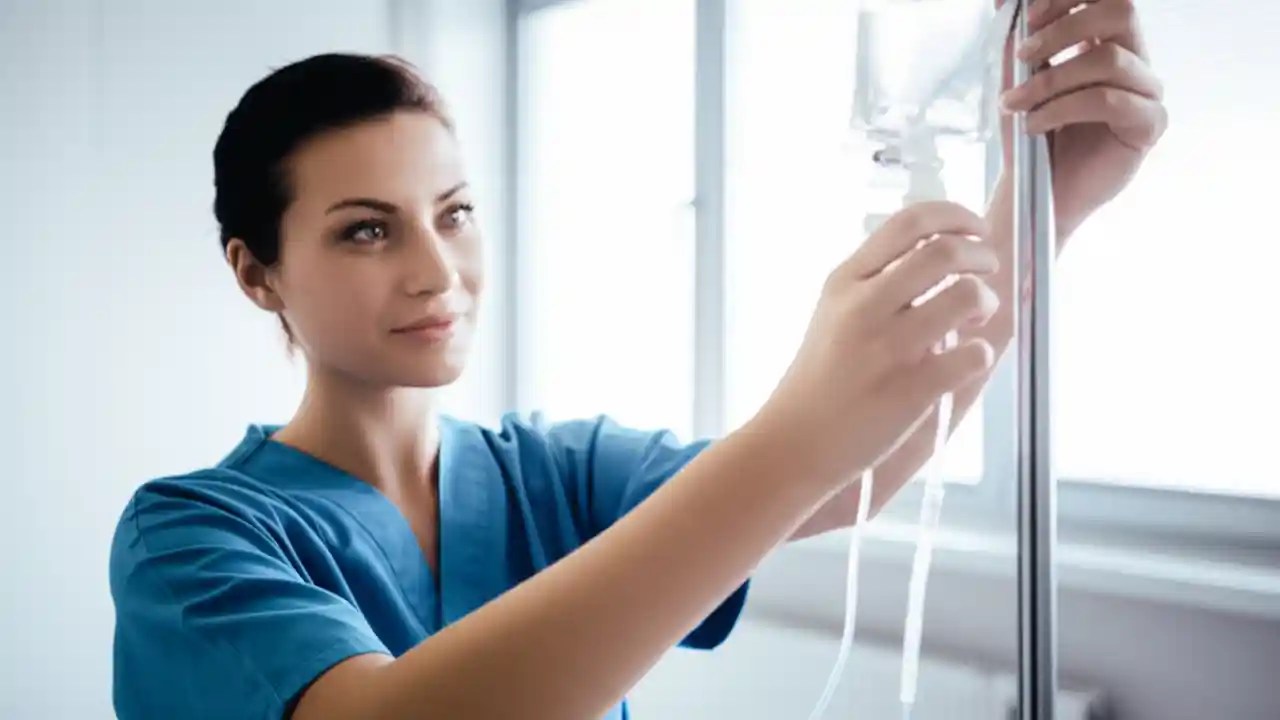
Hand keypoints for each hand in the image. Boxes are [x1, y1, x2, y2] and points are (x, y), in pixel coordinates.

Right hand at [757, 203, 1000, 492]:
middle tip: (987, 273)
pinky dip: (980, 354)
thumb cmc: (820, 377)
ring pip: (966, 296)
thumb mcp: (833, 312)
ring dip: (986, 301)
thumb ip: (875, 280)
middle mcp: (864, 307)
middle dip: (982, 256)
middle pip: (945, 251)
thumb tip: (939, 253)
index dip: (956, 215)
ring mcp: (887, 349)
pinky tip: (964, 362)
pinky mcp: (910, 391)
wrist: (793, 441)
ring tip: (975, 319)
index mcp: (845, 281)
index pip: (910, 221)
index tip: (974, 231)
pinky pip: (973, 354)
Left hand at [998, 0, 1167, 237]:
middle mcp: (1134, 61)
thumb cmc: (1030, 133)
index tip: (1028, 13)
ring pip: (1109, 59)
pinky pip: (1110, 101)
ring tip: (1016, 103)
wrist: (1034, 190)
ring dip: (1051, 79)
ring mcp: (1146, 92)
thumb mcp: (1016, 78)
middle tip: (1023, 55)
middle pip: (1121, 12)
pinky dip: (1062, 108)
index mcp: (1107, 41)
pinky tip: (1034, 124)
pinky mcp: (1148, 125)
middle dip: (1064, 27)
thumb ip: (1016, 36)